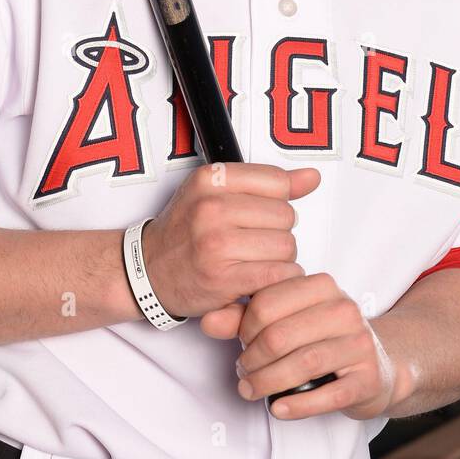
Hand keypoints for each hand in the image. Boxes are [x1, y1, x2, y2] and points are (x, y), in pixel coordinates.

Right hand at [141, 162, 318, 319]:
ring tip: (254, 261)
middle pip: (286, 216)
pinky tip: (259, 278)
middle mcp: (211, 207)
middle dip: (278, 232)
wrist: (148, 271)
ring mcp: (216, 243)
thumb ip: (267, 183)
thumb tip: (311, 177)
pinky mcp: (224, 278)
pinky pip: (278, 274)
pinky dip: (277, 280)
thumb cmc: (185, 231)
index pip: (277, 181)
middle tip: (254, 242)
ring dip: (279, 259)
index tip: (259, 214)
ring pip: (286, 247)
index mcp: (211, 178)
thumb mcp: (217, 193)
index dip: (276, 202)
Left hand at [219, 272, 400, 419]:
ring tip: (251, 391)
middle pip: (280, 335)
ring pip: (302, 363)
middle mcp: (344, 309)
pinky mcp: (368, 378)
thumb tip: (208, 321)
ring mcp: (359, 344)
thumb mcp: (287, 321)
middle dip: (252, 360)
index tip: (240, 344)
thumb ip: (245, 318)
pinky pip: (329, 394)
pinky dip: (298, 404)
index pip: (267, 302)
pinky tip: (278, 407)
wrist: (379, 365)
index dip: (244, 328)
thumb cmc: (324, 339)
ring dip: (268, 382)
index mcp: (321, 286)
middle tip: (242, 373)